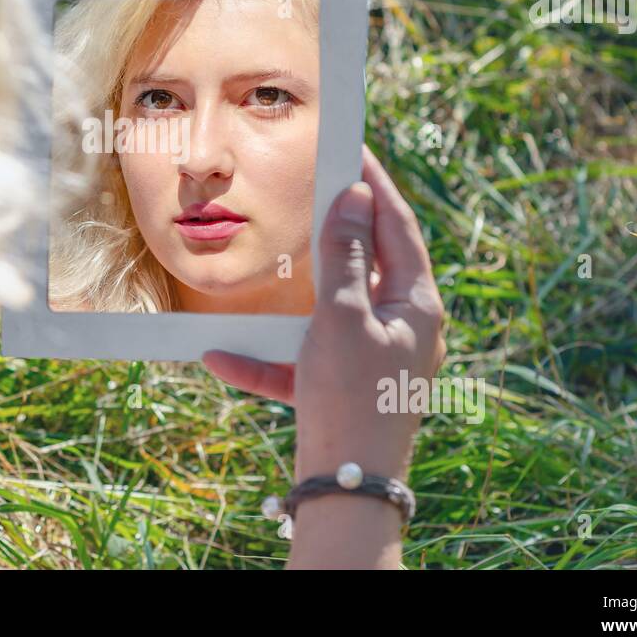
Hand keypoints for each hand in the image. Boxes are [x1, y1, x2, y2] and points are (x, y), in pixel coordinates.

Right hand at [202, 145, 445, 478]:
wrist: (346, 491)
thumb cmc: (351, 398)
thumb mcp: (343, 317)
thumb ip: (345, 255)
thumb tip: (355, 197)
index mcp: (417, 304)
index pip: (398, 226)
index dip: (374, 184)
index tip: (351, 145)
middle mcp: (401, 328)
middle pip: (366, 264)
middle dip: (332, 231)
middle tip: (308, 189)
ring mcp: (372, 360)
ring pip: (328, 311)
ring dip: (290, 295)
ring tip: (268, 258)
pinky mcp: (341, 390)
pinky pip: (300, 363)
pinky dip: (266, 358)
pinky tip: (219, 356)